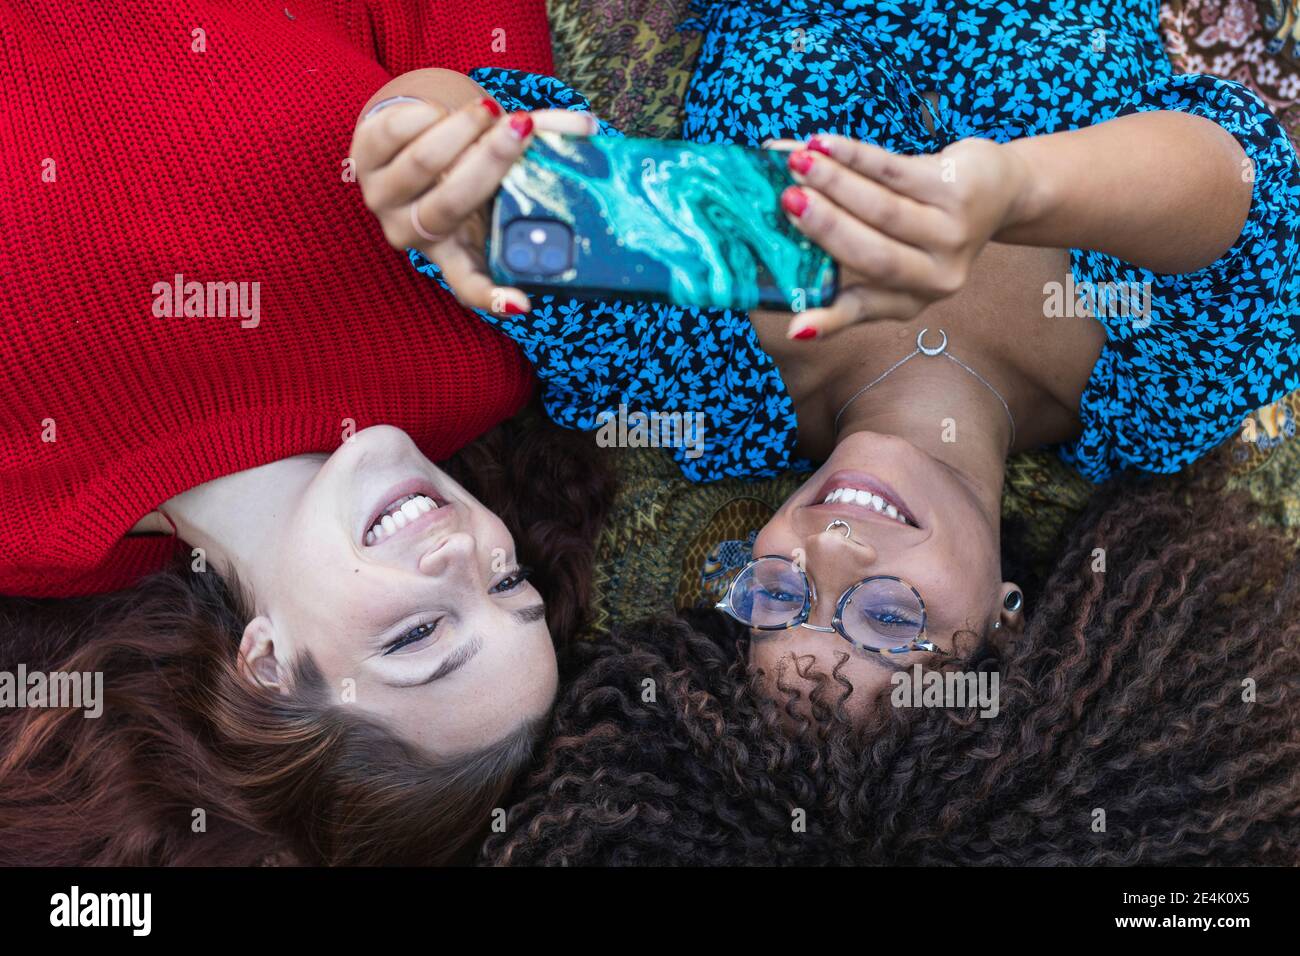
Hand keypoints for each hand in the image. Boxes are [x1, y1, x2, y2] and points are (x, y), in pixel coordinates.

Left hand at [351, 95, 595, 314]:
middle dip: (488, 161)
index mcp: (452, 251)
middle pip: (449, 205)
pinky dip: (428, 114)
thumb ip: (541, 151)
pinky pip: (396, 133)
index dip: (494, 297)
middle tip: (520, 127)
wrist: (405, 142)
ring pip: (422, 164)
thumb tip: (586, 126)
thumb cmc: (463, 165)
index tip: (522, 305)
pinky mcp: (360, 162)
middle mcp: (412, 235)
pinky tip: (445, 111)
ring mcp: (381, 201)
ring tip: (488, 110)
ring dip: (460, 129)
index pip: (471, 286)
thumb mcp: (500, 173)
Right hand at [768, 134, 1027, 338]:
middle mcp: (935, 276)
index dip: (829, 321)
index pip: (864, 309)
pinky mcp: (958, 188)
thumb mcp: (893, 247)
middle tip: (787, 200)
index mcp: (910, 299)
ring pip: (883, 209)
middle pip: (872, 254)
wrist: (998, 193)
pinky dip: (855, 156)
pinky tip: (824, 143)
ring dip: (835, 183)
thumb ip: (840, 241)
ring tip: (799, 162)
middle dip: (825, 227)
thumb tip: (781, 206)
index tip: (796, 329)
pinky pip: (896, 170)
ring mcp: (951, 233)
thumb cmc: (926, 222)